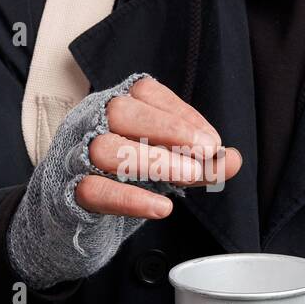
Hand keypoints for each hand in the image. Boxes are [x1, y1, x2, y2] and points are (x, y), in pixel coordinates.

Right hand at [76, 75, 241, 218]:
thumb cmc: (126, 175)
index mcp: (115, 105)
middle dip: (169, 130)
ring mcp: (76, 155)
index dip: (181, 114)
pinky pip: (95, 190)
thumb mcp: (170, 164)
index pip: (145, 93)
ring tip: (190, 176)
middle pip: (121, 112)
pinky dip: (131, 199)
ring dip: (154, 161)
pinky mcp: (70, 190)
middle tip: (207, 153)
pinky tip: (161, 207)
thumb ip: (201, 163)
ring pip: (106, 149)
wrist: (75, 210)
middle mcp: (91, 122)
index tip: (212, 142)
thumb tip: (235, 160)